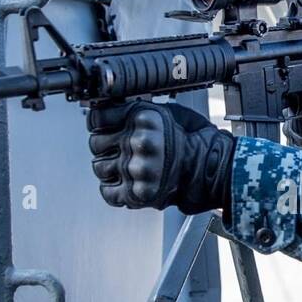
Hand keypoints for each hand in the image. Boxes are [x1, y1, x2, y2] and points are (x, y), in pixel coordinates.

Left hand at [88, 101, 234, 213]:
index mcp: (142, 118)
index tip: (104, 128)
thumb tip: (107, 108)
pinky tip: (124, 182)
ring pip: (99, 168)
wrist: (205, 169)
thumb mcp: (162, 111)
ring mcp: (138, 168)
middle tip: (119, 149)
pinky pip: (107, 192)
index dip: (99, 124)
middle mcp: (138, 142)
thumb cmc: (187, 141)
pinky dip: (113, 190)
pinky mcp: (139, 192)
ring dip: (108, 169)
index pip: (97, 118)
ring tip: (124, 167)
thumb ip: (133, 110)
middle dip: (104, 147)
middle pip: (95, 143)